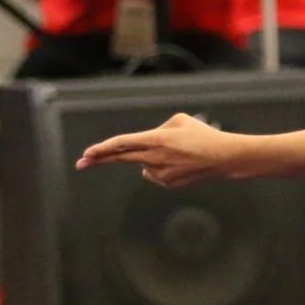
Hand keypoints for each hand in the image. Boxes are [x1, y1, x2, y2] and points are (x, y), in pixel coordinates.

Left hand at [77, 113, 238, 187]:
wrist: (223, 158)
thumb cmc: (202, 135)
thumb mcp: (178, 120)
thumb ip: (156, 130)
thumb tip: (144, 146)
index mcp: (156, 139)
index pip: (122, 144)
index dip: (102, 148)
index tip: (88, 153)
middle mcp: (154, 157)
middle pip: (120, 158)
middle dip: (99, 160)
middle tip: (81, 163)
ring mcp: (160, 173)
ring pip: (143, 165)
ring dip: (150, 158)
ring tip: (176, 152)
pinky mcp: (167, 183)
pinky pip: (155, 174)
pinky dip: (161, 167)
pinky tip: (179, 163)